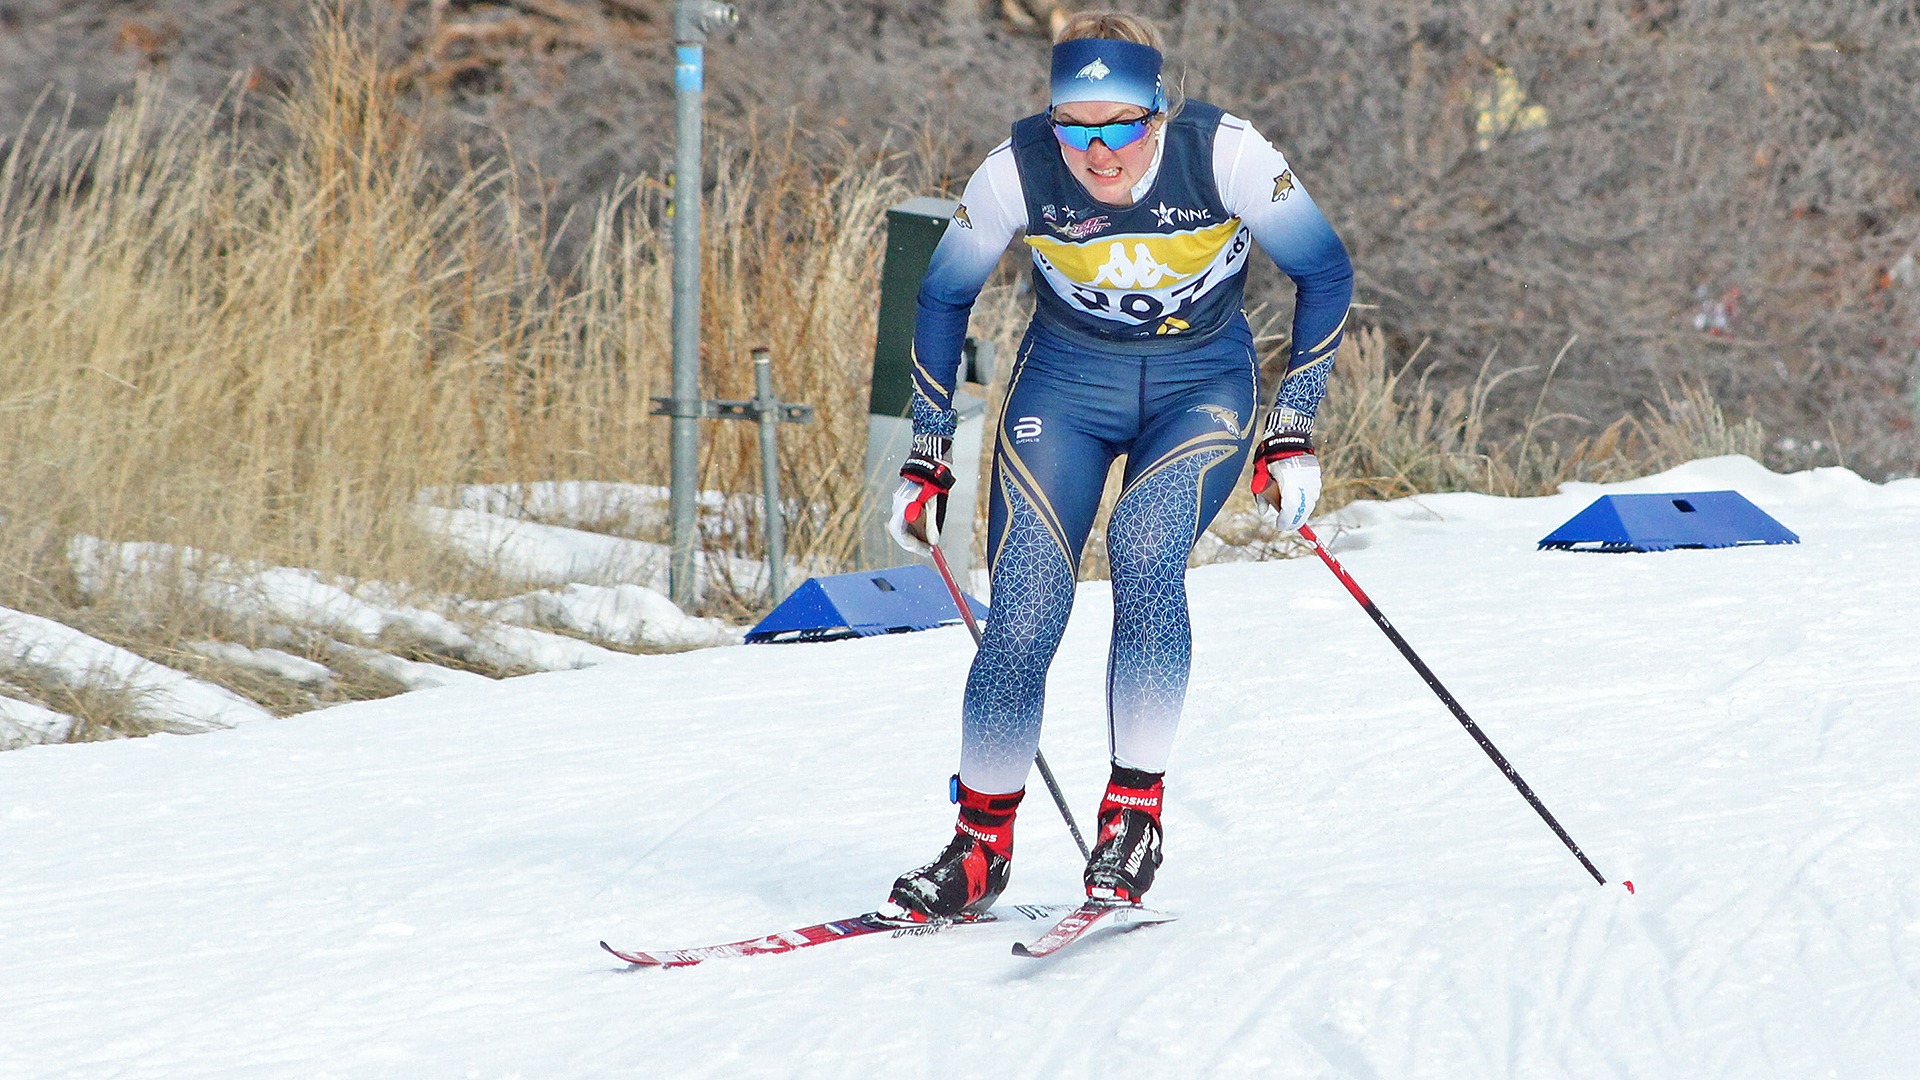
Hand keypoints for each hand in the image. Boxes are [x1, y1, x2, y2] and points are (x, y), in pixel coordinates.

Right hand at [887, 433, 954, 555]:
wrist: (930, 458)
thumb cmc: (934, 480)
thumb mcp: (935, 503)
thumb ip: (932, 523)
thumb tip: (932, 542)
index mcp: (904, 506)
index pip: (901, 533)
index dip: (914, 545)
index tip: (928, 550)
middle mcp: (898, 505)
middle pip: (900, 532)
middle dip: (913, 542)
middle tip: (928, 549)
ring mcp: (899, 501)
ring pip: (903, 525)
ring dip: (915, 534)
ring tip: (930, 538)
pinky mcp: (904, 498)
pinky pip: (906, 517)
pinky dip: (916, 525)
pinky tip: (927, 525)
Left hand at [1249, 409, 1319, 533]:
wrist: (1288, 437)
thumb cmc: (1270, 457)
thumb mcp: (1260, 476)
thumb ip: (1261, 496)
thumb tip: (1263, 513)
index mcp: (1289, 485)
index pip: (1290, 512)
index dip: (1284, 522)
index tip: (1279, 525)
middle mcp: (1304, 485)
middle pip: (1302, 512)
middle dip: (1293, 520)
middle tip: (1285, 524)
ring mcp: (1313, 481)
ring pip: (1309, 504)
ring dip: (1301, 510)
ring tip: (1291, 512)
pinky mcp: (1317, 477)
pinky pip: (1313, 494)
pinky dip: (1306, 499)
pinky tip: (1298, 498)